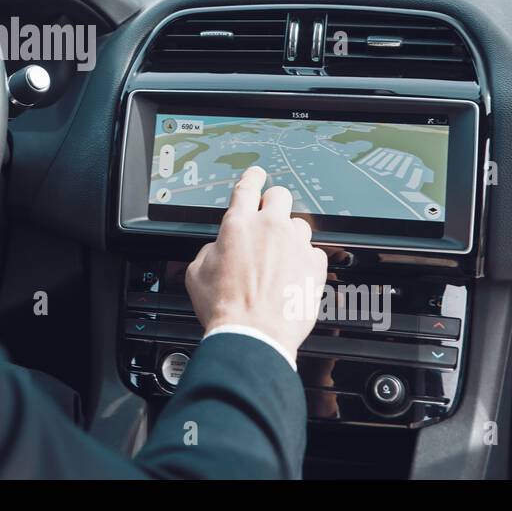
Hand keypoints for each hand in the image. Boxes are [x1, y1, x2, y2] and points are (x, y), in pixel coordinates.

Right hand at [185, 166, 327, 360]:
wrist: (253, 336)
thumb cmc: (224, 309)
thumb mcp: (196, 273)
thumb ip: (211, 249)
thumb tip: (220, 248)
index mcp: (238, 225)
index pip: (247, 187)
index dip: (252, 176)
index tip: (256, 174)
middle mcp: (270, 228)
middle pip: (280, 195)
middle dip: (273, 203)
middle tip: (268, 220)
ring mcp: (296, 245)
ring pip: (299, 224)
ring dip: (290, 235)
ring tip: (279, 259)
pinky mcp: (315, 265)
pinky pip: (313, 252)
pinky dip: (304, 260)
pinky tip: (293, 276)